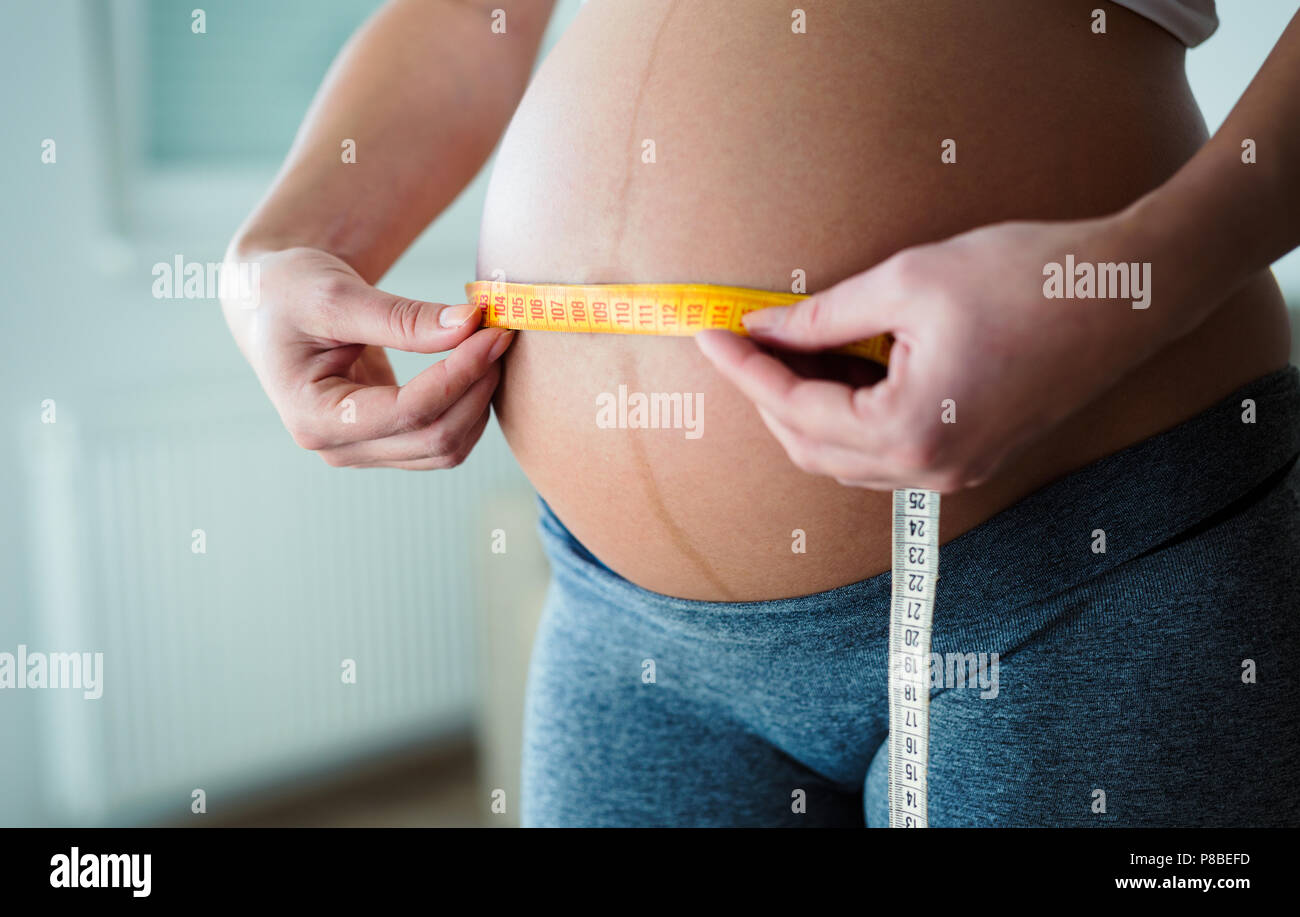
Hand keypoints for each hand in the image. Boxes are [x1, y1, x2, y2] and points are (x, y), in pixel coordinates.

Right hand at [221, 246, 512, 468]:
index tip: (492, 332)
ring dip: (480, 401)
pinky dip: (470, 406)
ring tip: (491, 344)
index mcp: (312, 416)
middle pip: (434, 438)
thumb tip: (469, 325)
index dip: (459, 374)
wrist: (274, 302)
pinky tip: (479, 365)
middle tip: (500, 333)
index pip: (408, 412)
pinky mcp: (386, 442)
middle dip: (476, 387)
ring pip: (446, 448)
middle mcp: (338, 446)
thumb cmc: (292, 291)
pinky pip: (444, 441)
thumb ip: (402, 317)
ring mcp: (364, 450)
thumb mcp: (336, 294)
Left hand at [696, 215, 1162, 491]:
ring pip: (844, 457)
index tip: (710, 333)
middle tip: (740, 338)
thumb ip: (824, 316)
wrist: (1129, 291)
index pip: (795, 408)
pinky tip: (836, 367)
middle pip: (811, 447)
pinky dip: (846, 417)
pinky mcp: (970, 456)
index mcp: (908, 432)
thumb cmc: (1025, 277)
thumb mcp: (908, 282)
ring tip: (781, 348)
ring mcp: (953, 471)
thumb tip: (764, 326)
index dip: (745, 369)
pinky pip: (883, 452)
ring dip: (804, 409)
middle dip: (767, 395)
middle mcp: (928, 469)